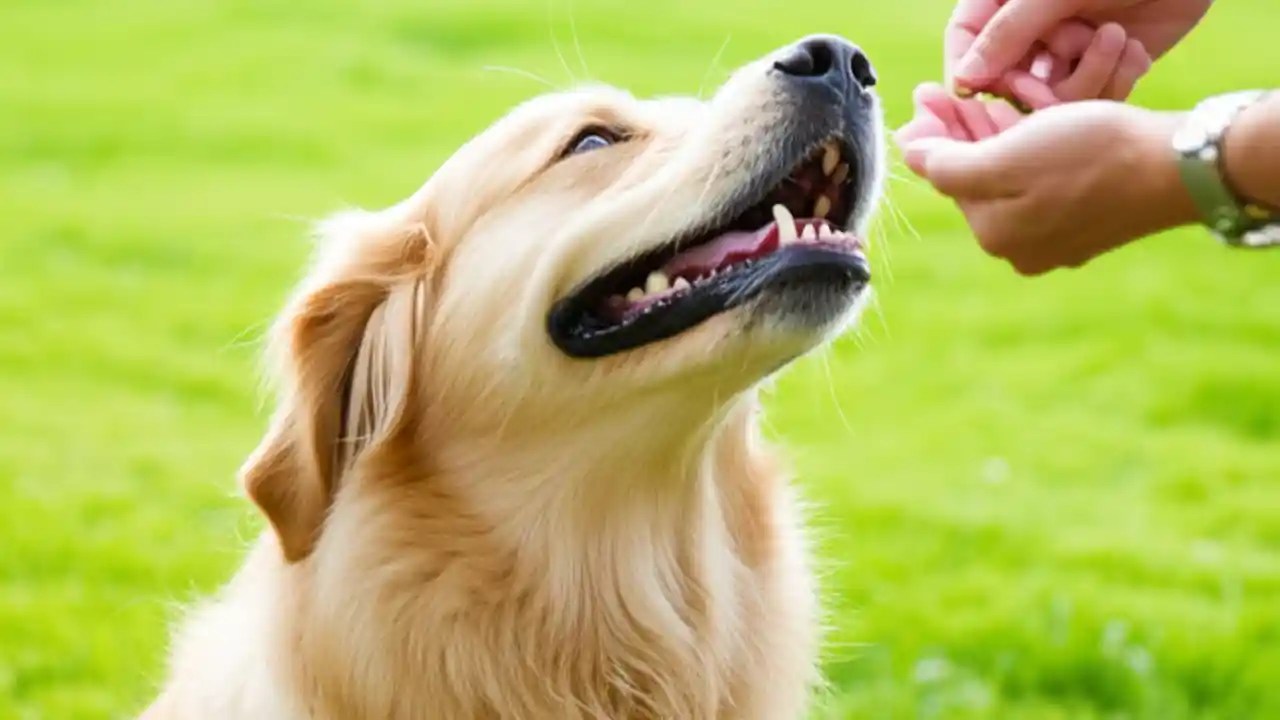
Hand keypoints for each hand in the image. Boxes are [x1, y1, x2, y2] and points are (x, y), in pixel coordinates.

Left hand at [895, 85, 1196, 274]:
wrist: (1176, 165)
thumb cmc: (1088, 156)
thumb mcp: (1004, 156)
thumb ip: (947, 163)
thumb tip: (908, 156)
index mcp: (996, 237)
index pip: (949, 178)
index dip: (932, 132)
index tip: (923, 95)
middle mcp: (1022, 250)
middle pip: (978, 180)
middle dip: (958, 132)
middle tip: (938, 93)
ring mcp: (1058, 241)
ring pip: (1012, 178)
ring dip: (991, 136)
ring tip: (979, 100)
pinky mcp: (1090, 224)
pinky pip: (1046, 182)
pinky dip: (1030, 150)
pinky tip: (1024, 122)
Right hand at [947, 0, 1211, 102]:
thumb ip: (1008, 32)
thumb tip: (964, 80)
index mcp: (1008, 0)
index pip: (966, 41)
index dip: (969, 70)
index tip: (978, 93)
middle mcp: (1035, 27)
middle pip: (1008, 78)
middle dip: (1036, 83)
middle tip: (1058, 78)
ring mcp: (1071, 48)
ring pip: (1052, 95)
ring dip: (1084, 76)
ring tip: (1112, 39)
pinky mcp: (1106, 66)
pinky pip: (1093, 97)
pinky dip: (1115, 80)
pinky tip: (1134, 50)